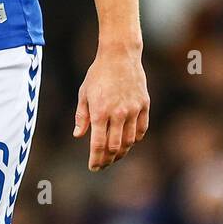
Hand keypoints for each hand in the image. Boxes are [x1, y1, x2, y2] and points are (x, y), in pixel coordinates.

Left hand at [73, 45, 148, 170]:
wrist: (120, 55)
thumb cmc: (98, 74)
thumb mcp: (84, 93)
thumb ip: (81, 116)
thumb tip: (78, 135)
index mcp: (100, 112)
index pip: (98, 145)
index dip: (95, 160)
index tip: (93, 167)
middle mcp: (118, 114)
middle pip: (115, 147)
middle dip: (107, 160)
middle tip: (102, 165)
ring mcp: (133, 110)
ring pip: (129, 141)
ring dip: (122, 152)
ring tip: (115, 156)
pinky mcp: (144, 105)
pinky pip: (141, 129)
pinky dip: (135, 139)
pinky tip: (129, 142)